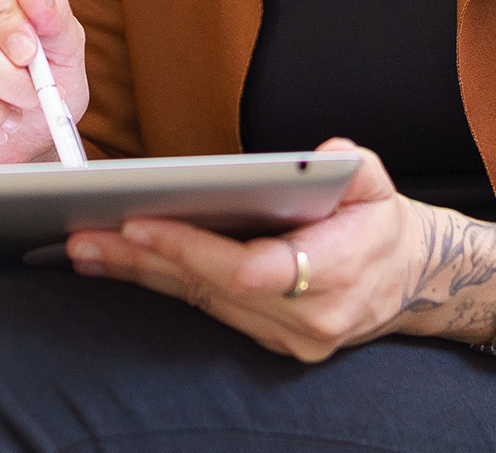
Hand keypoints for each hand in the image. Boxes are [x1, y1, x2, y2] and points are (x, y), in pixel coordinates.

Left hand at [64, 139, 495, 364]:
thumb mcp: (378, 182)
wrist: (409, 279)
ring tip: (86, 247)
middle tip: (89, 234)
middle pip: (212, 288)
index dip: (194, 249)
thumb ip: (354, 166)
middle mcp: (310, 318)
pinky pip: (206, 310)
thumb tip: (323, 155)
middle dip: (146, 258)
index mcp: (338, 275)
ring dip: (140, 275)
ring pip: (201, 303)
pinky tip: (118, 265)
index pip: (254, 270)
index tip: (145, 223)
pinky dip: (162, 285)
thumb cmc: (381, 222)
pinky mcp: (269, 340)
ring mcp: (288, 338)